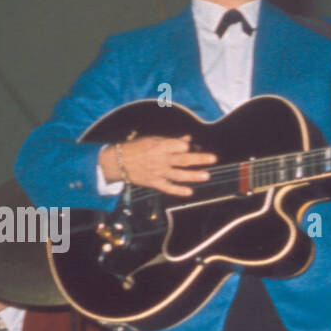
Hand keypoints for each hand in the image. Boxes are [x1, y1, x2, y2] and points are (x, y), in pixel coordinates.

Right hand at [99, 135, 217, 196]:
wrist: (118, 162)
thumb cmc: (136, 148)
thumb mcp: (152, 140)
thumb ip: (171, 141)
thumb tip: (187, 139)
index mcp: (160, 146)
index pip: (179, 146)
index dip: (188, 146)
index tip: (193, 147)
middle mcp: (160, 159)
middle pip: (183, 159)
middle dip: (199, 159)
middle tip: (213, 158)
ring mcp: (158, 172)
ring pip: (179, 175)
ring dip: (193, 175)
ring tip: (206, 176)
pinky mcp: (154, 182)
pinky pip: (168, 188)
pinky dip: (178, 190)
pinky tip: (189, 192)